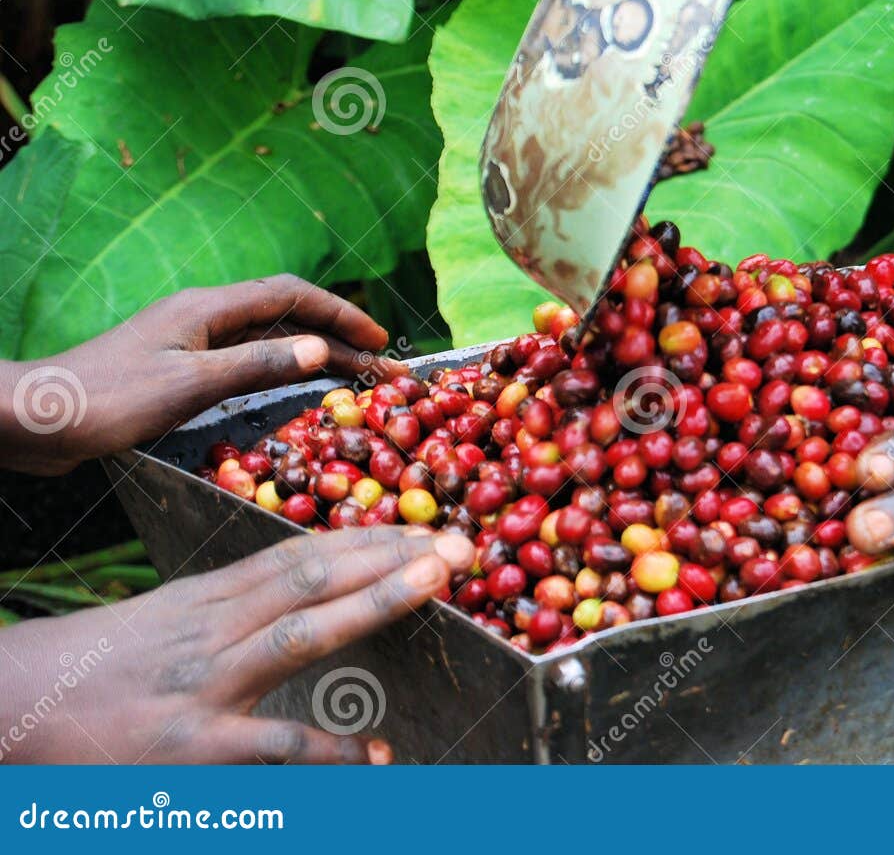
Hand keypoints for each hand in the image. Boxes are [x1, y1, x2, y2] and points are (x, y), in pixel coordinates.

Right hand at [0, 526, 473, 762]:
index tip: (425, 526)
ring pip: (302, 633)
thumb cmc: (85, 672)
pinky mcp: (190, 750)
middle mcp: (213, 629)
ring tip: (436, 587)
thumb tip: (303, 600)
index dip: (369, 538)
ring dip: (374, 603)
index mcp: (207, 599)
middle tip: (459, 543)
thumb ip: (231, 613)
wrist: (0, 708)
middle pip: (314, 577)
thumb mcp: (162, 626)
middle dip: (391, 556)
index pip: (301, 555)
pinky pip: (272, 749)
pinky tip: (377, 756)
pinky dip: (328, 754)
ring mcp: (204, 686)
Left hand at [1, 275, 406, 475]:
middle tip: (380, 365)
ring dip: (312, 354)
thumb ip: (255, 366)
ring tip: (353, 378)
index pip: (291, 296)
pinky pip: (245, 360)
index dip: (340, 314)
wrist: (34, 418)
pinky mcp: (177, 369)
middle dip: (337, 335)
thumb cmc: (106, 399)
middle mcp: (203, 318)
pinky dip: (280, 370)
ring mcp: (190, 343)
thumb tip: (317, 350)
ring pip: (267, 339)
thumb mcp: (188, 386)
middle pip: (285, 316)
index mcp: (207, 309)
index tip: (380, 339)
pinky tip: (294, 389)